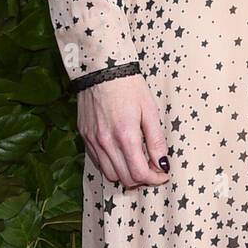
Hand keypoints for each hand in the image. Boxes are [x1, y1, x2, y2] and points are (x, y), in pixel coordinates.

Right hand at [78, 74, 170, 188]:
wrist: (101, 68)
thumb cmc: (129, 86)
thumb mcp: (149, 110)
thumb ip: (156, 140)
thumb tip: (163, 164)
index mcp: (125, 135)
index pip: (140, 174)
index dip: (154, 179)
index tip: (163, 174)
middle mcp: (106, 142)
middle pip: (125, 179)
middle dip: (142, 179)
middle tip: (153, 169)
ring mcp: (93, 141)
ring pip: (110, 175)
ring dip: (126, 175)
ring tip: (137, 162)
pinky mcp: (85, 136)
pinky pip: (98, 162)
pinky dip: (111, 165)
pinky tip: (121, 153)